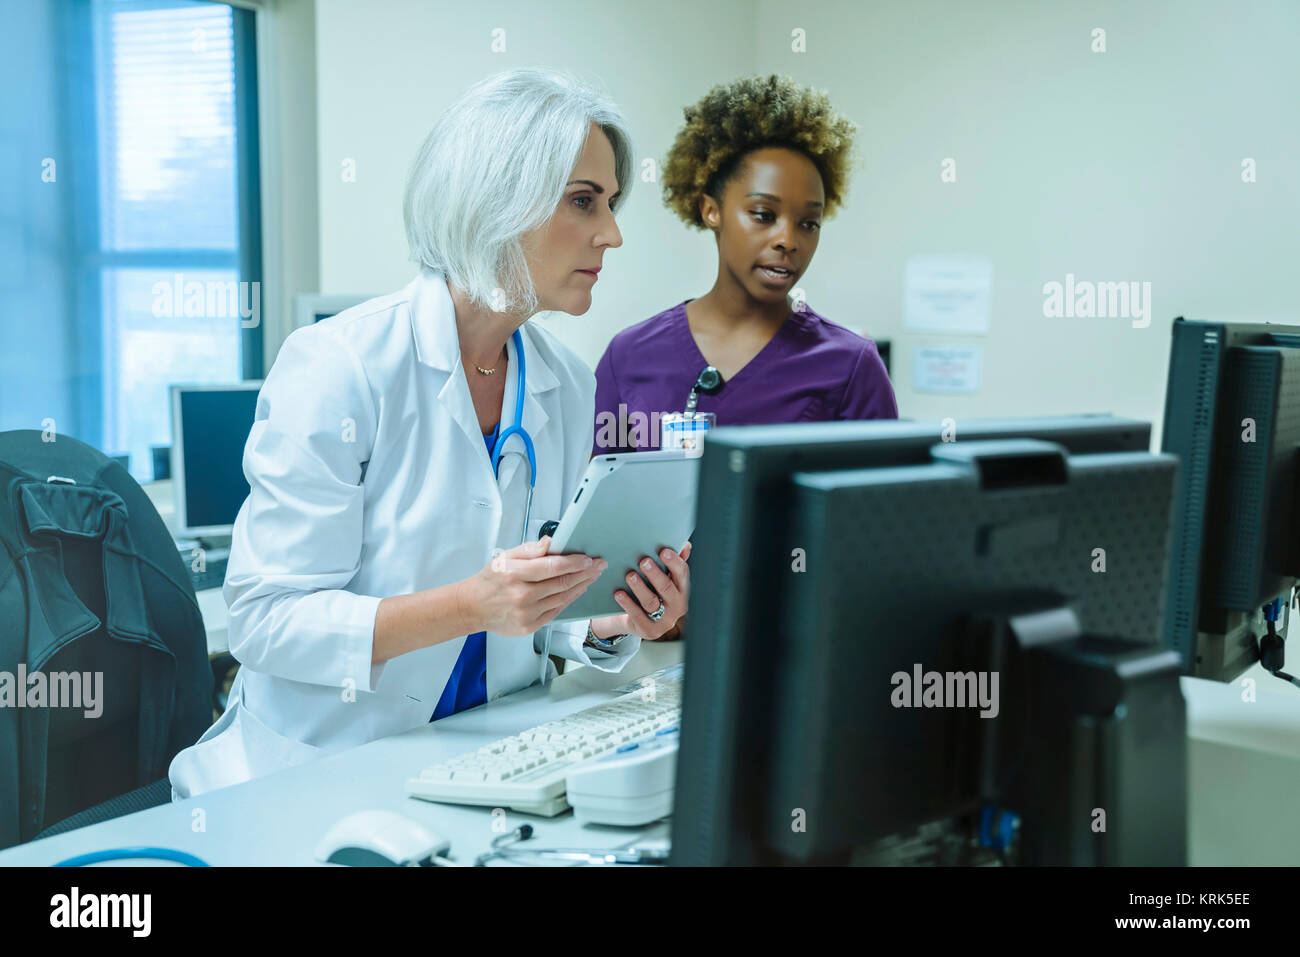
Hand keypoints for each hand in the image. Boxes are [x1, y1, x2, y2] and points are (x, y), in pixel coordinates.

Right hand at [461, 536, 606, 636]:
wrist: (473, 607)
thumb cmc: (491, 580)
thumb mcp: (506, 557)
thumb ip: (530, 549)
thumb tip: (551, 542)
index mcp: (515, 574)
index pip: (552, 567)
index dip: (574, 562)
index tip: (588, 558)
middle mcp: (521, 595)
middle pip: (562, 583)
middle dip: (585, 573)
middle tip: (599, 565)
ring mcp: (526, 613)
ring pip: (563, 598)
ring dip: (581, 586)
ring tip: (592, 576)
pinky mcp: (530, 626)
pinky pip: (556, 611)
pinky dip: (569, 599)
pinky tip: (577, 590)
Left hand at [590, 542, 690, 641]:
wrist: (636, 621)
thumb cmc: (653, 593)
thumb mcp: (664, 579)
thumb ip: (673, 564)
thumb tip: (686, 545)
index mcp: (683, 591)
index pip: (683, 575)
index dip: (674, 563)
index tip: (664, 551)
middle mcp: (677, 607)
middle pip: (667, 589)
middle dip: (656, 574)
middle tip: (644, 561)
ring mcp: (664, 621)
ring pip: (652, 603)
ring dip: (640, 588)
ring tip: (630, 575)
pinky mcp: (649, 630)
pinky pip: (638, 616)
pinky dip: (628, 603)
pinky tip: (619, 593)